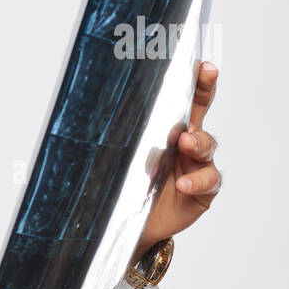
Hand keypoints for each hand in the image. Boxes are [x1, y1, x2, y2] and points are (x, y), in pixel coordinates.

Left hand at [131, 60, 222, 261]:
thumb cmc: (123, 186)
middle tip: (206, 76)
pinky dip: (197, 180)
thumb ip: (111, 137)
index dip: (195, 79)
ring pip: (206, 145)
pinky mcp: (202, 191)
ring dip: (198, 142)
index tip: (201, 62)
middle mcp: (186, 144)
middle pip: (201, 112)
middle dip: (206, 89)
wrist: (126, 225)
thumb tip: (81, 112)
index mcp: (166, 129)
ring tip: (186, 143)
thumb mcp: (116, 157)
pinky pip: (208, 181)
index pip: (183, 99)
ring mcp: (197, 166)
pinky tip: (183, 183)